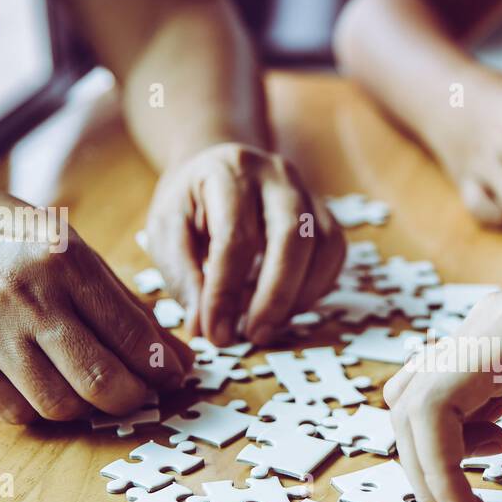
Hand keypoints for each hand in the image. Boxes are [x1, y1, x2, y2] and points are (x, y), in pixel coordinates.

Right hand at [0, 182, 193, 422]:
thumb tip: (181, 362)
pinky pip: (15, 412)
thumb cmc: (16, 244)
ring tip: (91, 389)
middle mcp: (27, 297)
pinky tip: (48, 387)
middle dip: (132, 398)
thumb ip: (128, 308)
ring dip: (86, 408)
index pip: (132, 336)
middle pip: (99, 381)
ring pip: (58, 405)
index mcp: (66, 263)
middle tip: (138, 394)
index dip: (161, 367)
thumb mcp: (76, 253)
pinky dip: (41, 411)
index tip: (172, 377)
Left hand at [145, 143, 345, 345]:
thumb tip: (205, 327)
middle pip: (293, 236)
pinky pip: (334, 254)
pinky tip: (286, 307)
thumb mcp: (166, 231)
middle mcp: (277, 175)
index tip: (215, 333)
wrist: (216, 166)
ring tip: (267, 326)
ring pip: (324, 246)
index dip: (226, 292)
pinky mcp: (324, 213)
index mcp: (231, 171)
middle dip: (275, 295)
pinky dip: (314, 289)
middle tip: (254, 335)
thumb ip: (183, 276)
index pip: (235, 238)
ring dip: (299, 296)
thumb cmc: (189, 203)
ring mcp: (307, 192)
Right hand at [383, 272, 501, 501]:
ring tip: (497, 457)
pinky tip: (500, 435)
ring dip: (437, 446)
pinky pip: (440, 386)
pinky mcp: (486, 338)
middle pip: (412, 403)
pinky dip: (454, 426)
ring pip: (416, 394)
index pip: (434, 405)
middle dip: (429, 469)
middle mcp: (486, 320)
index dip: (438, 471)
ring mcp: (482, 325)